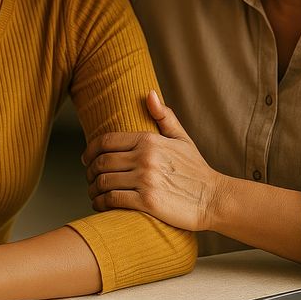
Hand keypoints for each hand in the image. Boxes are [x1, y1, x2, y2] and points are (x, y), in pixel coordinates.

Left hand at [83, 91, 220, 231]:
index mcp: (149, 140)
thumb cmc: (196, 169)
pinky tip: (102, 205)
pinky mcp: (147, 202)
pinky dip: (101, 204)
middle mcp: (145, 158)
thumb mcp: (182, 139)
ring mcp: (146, 180)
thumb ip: (164, 116)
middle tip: (90, 179)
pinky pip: (112, 200)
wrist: (214, 198)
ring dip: (93, 190)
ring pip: (103, 182)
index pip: (106, 141)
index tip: (86, 159)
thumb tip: (149, 93)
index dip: (90, 150)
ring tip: (95, 194)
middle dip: (90, 172)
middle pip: (101, 162)